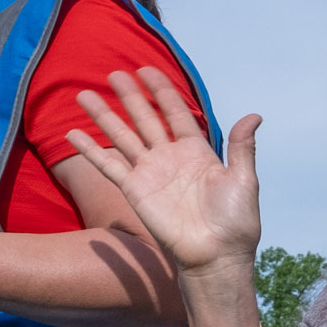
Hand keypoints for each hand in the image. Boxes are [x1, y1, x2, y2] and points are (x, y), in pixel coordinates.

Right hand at [67, 68, 262, 285]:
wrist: (216, 256)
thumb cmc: (235, 223)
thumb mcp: (244, 180)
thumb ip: (242, 147)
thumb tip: (254, 115)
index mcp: (197, 152)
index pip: (176, 113)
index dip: (163, 91)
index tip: (147, 70)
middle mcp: (170, 158)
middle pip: (146, 119)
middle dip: (130, 96)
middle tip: (114, 73)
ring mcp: (150, 173)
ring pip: (122, 137)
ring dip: (103, 116)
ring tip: (83, 95)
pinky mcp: (135, 191)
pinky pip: (108, 165)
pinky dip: (90, 150)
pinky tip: (72, 134)